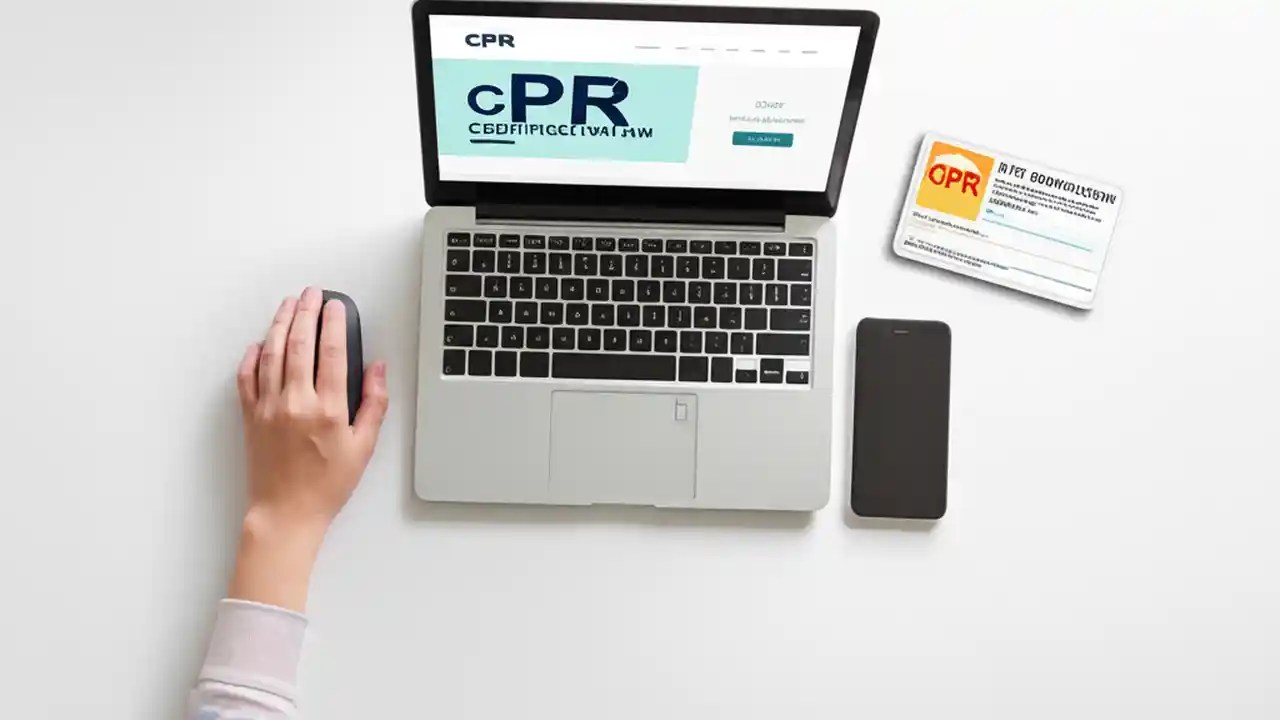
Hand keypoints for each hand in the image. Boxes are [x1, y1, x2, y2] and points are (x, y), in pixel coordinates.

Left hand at [229, 286, 388, 610]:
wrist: (285, 513)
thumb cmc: (327, 485)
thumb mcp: (364, 446)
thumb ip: (373, 403)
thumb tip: (377, 369)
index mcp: (327, 408)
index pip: (331, 351)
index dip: (334, 323)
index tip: (337, 306)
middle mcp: (295, 402)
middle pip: (299, 344)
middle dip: (306, 312)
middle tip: (312, 294)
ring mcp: (268, 407)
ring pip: (272, 353)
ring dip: (280, 324)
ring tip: (288, 305)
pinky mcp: (250, 417)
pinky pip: (247, 378)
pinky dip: (252, 356)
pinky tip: (260, 343)